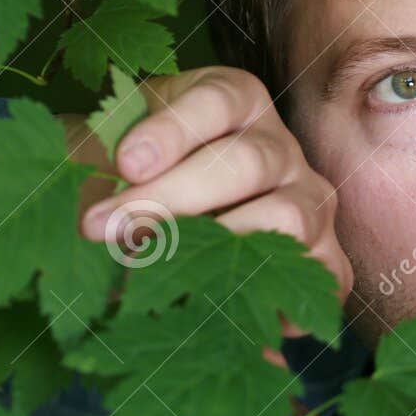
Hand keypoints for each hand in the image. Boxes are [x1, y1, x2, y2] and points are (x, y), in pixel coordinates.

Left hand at [74, 66, 352, 332]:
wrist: (156, 222)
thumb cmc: (124, 179)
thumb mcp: (104, 154)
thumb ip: (96, 168)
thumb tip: (90, 218)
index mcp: (234, 101)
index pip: (216, 102)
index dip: (172, 132)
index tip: (124, 164)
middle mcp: (279, 146)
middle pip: (248, 163)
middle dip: (174, 200)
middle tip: (110, 231)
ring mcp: (308, 199)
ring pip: (289, 219)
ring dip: (220, 252)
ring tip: (156, 278)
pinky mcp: (325, 254)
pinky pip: (325, 276)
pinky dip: (282, 301)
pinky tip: (221, 314)